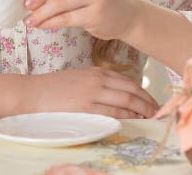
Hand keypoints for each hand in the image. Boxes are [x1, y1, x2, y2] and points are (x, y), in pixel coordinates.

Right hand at [24, 68, 158, 118]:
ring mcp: (93, 93)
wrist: (32, 93)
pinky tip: (136, 120)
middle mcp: (97, 80)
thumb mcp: (77, 78)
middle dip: (148, 101)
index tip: (152, 101)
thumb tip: (114, 94)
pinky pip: (114, 112)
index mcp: (95, 72)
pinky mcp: (87, 107)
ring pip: (127, 100)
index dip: (143, 92)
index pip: (127, 81)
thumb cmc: (52, 88)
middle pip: (132, 90)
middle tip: (159, 110)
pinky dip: (128, 116)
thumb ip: (95, 83)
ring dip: (143, 109)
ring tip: (152, 117)